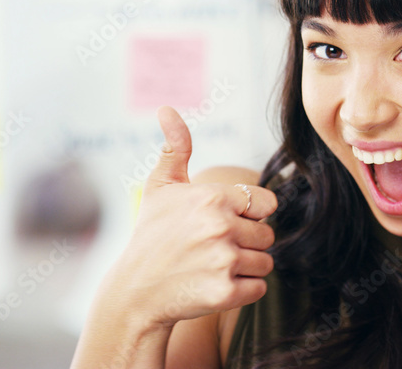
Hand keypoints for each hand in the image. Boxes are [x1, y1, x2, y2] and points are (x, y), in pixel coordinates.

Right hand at [112, 106, 277, 327]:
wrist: (135, 293)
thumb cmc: (151, 236)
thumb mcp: (160, 188)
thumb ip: (175, 148)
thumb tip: (167, 109)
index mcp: (213, 197)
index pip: (266, 204)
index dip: (248, 215)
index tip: (223, 222)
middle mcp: (221, 226)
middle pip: (267, 235)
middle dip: (246, 243)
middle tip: (212, 248)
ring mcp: (224, 261)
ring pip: (265, 263)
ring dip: (245, 268)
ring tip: (211, 267)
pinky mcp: (225, 292)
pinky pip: (259, 288)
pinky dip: (242, 290)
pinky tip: (214, 285)